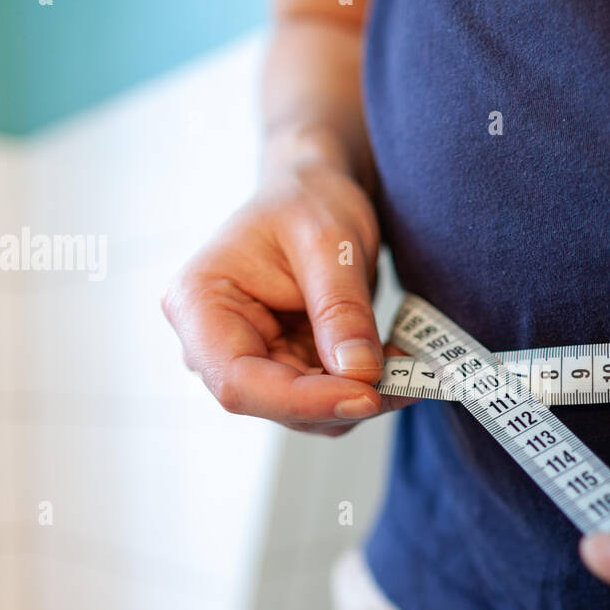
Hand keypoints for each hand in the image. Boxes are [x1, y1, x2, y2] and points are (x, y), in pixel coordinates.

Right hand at [162, 160, 409, 435]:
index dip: (302, 400)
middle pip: (274, 405)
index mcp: (199, 304)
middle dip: (342, 400)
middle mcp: (212, 346)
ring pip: (306, 414)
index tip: (366, 395)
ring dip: (361, 399)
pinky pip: (326, 402)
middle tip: (410, 379)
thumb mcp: (330, 243)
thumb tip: (359, 375)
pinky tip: (396, 363)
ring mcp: (250, 364)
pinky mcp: (285, 373)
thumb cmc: (309, 202)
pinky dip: (365, 391)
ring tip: (409, 363)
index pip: (238, 381)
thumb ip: (341, 309)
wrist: (315, 194)